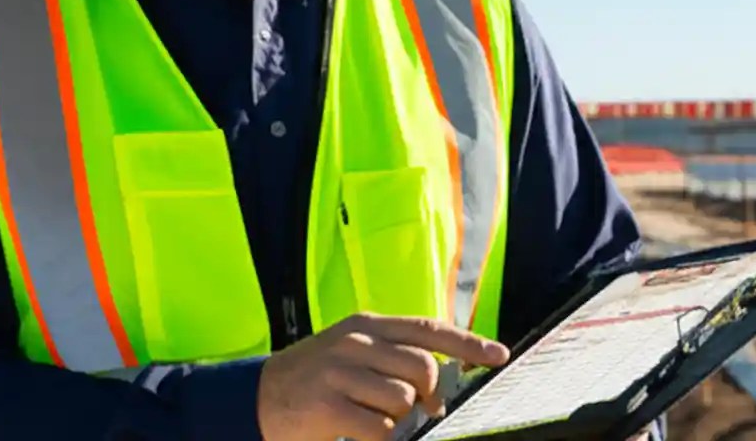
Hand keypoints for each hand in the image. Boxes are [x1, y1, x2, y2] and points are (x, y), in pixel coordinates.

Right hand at [257, 312, 510, 440]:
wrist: (254, 397)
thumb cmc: (315, 379)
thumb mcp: (353, 354)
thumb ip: (394, 358)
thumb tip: (443, 386)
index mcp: (367, 326)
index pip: (429, 329)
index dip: (469, 343)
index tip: (500, 355)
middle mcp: (355, 343)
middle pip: (424, 368)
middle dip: (432, 397)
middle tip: (421, 412)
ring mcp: (339, 373)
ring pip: (404, 400)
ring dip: (400, 420)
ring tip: (374, 420)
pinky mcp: (327, 406)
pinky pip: (380, 429)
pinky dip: (383, 438)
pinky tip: (363, 433)